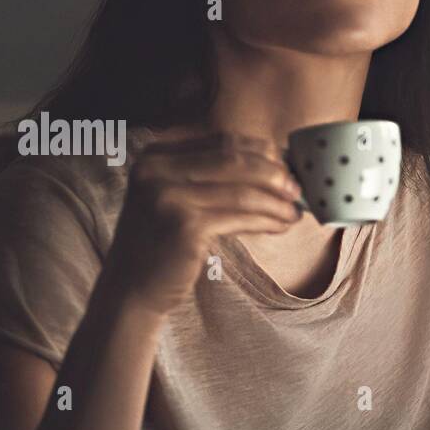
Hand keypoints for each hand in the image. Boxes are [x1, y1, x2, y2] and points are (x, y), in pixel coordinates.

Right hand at [102, 126, 302, 316]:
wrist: (131, 289)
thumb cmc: (163, 244)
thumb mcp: (176, 198)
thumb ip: (210, 177)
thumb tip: (275, 166)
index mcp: (156, 155)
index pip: (222, 141)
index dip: (262, 151)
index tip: (287, 166)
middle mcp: (157, 169)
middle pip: (234, 159)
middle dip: (274, 173)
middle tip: (298, 189)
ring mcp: (168, 196)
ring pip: (242, 190)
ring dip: (276, 201)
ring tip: (295, 212)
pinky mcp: (184, 226)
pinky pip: (240, 217)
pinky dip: (267, 220)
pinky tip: (281, 226)